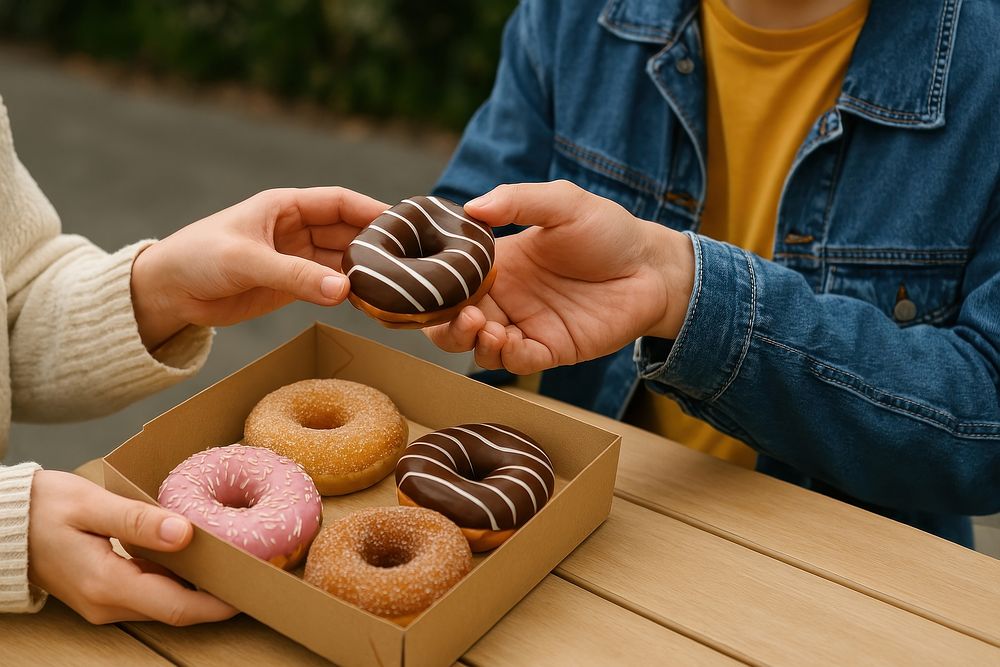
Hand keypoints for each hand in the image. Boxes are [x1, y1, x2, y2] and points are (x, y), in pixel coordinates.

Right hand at [27, 470, 236, 624]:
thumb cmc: (43, 508)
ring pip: (164, 601)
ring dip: (197, 586)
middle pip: (176, 608)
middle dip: (215, 595)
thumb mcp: (91, 504)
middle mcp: (107, 603)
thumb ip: (139, 520)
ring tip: (232, 558)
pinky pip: (150, 591)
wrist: (1, 524)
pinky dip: (176, 578)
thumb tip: (185, 533)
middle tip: (250, 568)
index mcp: (107, 584)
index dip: (218, 603)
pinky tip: (195, 554)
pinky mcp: (104, 593)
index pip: (177, 607)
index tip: (250, 588)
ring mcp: (104, 602)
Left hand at [130, 187, 387, 348]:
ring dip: (365, 271)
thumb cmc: (198, 258)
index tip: (405, 223)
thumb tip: (344, 291)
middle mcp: (297, 229)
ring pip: (343, 261)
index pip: (340, 202)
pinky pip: (330, 286)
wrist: (168, 292)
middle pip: (349, 232)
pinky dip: (349, 293)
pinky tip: (369, 302)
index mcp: (286, 206)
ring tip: (395, 286)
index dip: (373, 210)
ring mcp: (297, 258)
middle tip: (409, 262)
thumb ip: (295, 277)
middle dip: (376, 244)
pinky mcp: (292, 285)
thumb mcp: (247, 262)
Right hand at [425, 181, 694, 373]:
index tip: (422, 279)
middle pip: (452, 320)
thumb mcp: (563, 203)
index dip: (431, 283)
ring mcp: (524, 326)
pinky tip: (507, 340)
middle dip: (444, 322)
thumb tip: (472, 207)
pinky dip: (504, 356)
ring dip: (470, 340)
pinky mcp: (549, 350)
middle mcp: (504, 297)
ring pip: (476, 347)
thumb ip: (519, 201)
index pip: (450, 279)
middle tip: (461, 311)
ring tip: (484, 325)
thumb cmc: (608, 231)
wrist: (652, 268)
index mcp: (497, 263)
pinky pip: (515, 362)